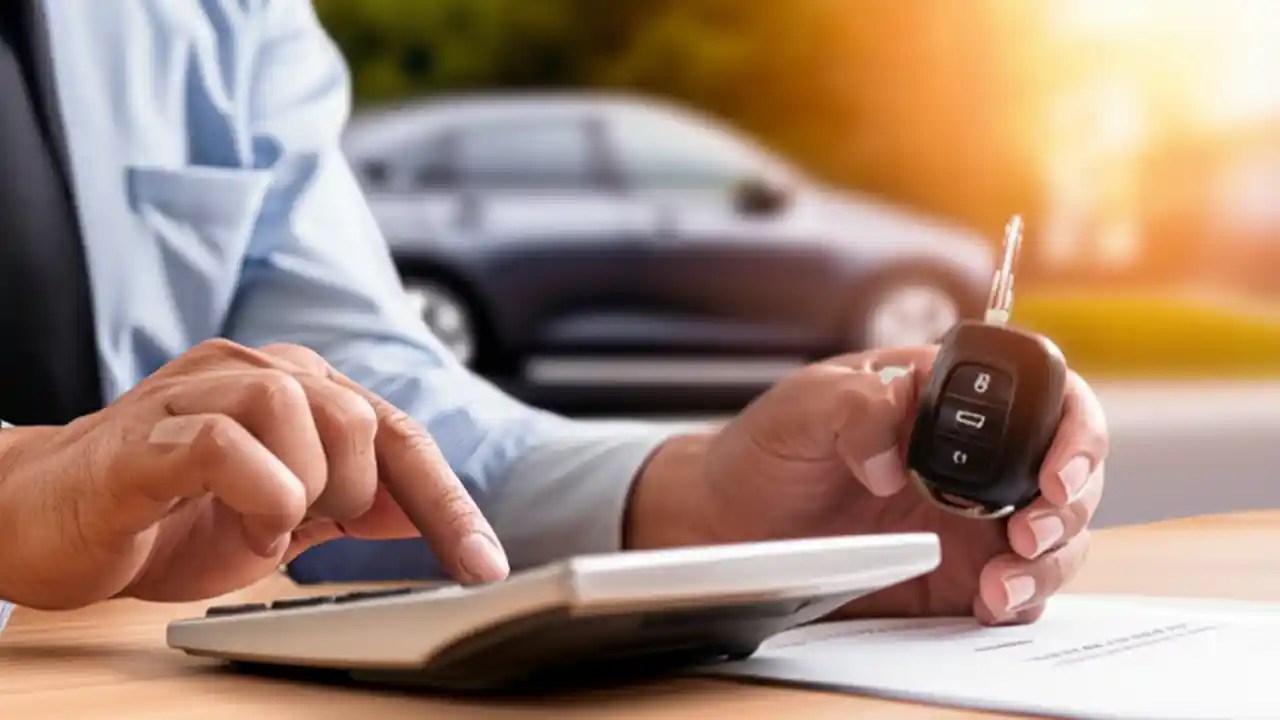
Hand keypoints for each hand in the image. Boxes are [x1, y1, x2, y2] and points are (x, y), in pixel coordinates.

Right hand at [0, 339, 507, 609]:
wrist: (47, 517)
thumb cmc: (168, 512)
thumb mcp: (284, 514)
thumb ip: (354, 503)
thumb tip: (433, 514)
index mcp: (299, 388)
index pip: (399, 434)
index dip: (450, 502)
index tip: (486, 565)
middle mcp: (255, 370)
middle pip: (362, 418)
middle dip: (357, 496)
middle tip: (307, 528)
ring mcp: (196, 393)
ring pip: (300, 409)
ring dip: (302, 490)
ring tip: (263, 526)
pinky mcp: (145, 434)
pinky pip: (226, 440)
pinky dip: (255, 492)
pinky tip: (238, 522)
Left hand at [626, 346, 1107, 623]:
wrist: (729, 521)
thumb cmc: (768, 449)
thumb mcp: (803, 406)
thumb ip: (855, 408)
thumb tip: (895, 453)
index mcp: (949, 402)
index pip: (1044, 397)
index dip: (1070, 428)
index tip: (1055, 467)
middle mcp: (973, 461)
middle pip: (1068, 472)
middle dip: (1072, 501)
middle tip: (1034, 527)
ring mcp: (970, 520)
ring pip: (1053, 537)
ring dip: (1049, 559)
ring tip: (1005, 579)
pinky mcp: (955, 575)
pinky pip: (1013, 589)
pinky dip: (1018, 598)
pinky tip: (992, 601)